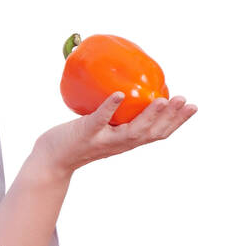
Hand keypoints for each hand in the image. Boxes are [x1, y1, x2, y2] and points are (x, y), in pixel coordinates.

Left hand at [36, 92, 197, 176]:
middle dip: (171, 118)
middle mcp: (120, 144)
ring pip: (132, 131)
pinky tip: (120, 94)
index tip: (193, 107)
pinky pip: (100, 119)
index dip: (178, 122)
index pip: (159, 134)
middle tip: (185, 101)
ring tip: (162, 99)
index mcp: (127, 141)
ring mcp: (104, 140)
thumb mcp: (104, 127)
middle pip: (152, 134)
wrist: (52, 159)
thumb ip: (117, 114)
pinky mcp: (86, 133)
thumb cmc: (77, 139)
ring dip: (149, 115)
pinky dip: (110, 107)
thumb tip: (127, 86)